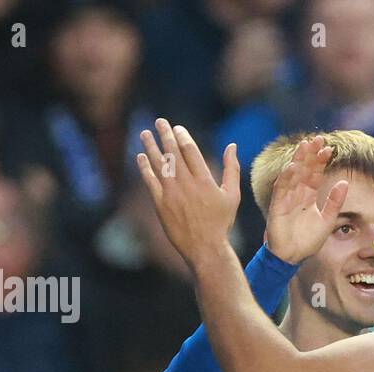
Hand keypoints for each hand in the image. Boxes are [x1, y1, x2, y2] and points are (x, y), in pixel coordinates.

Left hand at [137, 119, 240, 269]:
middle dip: (165, 134)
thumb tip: (232, 146)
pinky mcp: (160, 203)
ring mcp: (172, 193)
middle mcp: (187, 184)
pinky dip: (144, 167)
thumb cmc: (221, 222)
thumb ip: (232, 169)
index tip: (177, 127)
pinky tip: (141, 156)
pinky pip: (150, 181)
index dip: (182, 136)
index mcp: (205, 180)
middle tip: (159, 122)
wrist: (204, 247)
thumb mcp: (232, 195)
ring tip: (145, 133)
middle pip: (172, 152)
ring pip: (158, 163)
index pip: (190, 150)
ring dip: (150, 146)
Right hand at [263, 135, 348, 264]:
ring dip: (298, 160)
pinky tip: (293, 167)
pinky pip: (281, 189)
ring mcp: (287, 198)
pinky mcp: (277, 206)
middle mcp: (298, 194)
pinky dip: (286, 178)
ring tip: (305, 146)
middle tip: (317, 139)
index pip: (316, 174)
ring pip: (293, 174)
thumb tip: (344, 182)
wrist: (292, 256)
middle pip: (304, 169)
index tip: (329, 148)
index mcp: (309, 196)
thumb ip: (335, 201)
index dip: (321, 161)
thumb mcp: (327, 220)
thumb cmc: (308, 240)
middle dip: (310, 155)